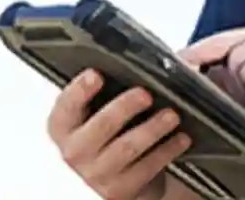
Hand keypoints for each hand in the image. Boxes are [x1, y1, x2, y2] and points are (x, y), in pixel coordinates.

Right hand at [47, 69, 191, 199]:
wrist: (123, 177)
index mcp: (63, 126)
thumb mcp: (105, 109)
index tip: (97, 74)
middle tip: (146, 94)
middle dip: (124, 107)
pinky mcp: (118, 191)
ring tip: (172, 115)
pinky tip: (181, 138)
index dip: (79, 90)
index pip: (66, 106)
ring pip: (127, 148)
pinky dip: (167, 150)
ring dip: (152, 129)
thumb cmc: (113, 133)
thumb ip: (119, 86)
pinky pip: (146, 168)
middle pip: (101, 126)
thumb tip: (162, 58)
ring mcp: (95, 174)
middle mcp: (74, 151)